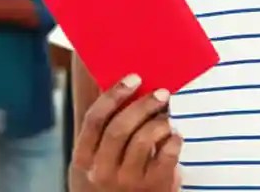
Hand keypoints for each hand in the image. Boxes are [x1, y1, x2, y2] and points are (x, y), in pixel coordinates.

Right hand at [73, 74, 181, 190]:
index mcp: (84, 157)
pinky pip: (166, 154)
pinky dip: (174, 140)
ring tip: (167, 117)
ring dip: (159, 122)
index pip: (94, 120)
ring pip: (143, 140)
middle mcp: (101, 171)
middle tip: (162, 93)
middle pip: (119, 128)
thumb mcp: (107, 152)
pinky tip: (175, 136)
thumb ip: (110, 125)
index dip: (114, 95)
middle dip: (143, 105)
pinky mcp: (153, 185)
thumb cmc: (124, 169)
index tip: (134, 78)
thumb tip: (127, 82)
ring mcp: (127, 181)